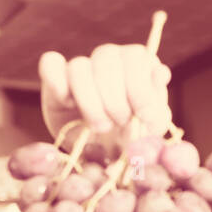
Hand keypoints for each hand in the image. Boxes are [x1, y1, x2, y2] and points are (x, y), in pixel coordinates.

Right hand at [38, 43, 171, 148]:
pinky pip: (50, 65)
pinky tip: (69, 104)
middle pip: (107, 57)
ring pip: (79, 67)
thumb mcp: (151, 128)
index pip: (137, 56)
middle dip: (115, 99)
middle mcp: (110, 58)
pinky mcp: (56, 78)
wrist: (103, 156)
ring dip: (91, 102)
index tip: (143, 116)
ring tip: (101, 126)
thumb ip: (157, 104)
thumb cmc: (133, 137)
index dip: (139, 87)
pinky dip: (58, 84)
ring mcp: (82, 67)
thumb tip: (162, 73)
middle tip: (120, 123)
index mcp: (139, 64)